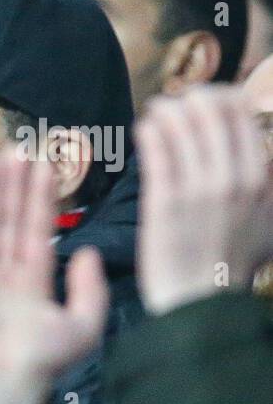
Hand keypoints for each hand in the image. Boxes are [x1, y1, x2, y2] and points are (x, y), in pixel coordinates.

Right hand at [0, 150, 108, 403]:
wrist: (5, 385)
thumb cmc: (42, 364)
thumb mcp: (84, 325)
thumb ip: (90, 289)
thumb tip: (86, 251)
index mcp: (32, 280)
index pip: (35, 228)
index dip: (39, 198)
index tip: (43, 167)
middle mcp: (3, 274)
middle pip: (7, 219)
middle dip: (12, 185)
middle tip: (16, 149)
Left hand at [134, 87, 272, 314]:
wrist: (202, 303)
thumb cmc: (230, 265)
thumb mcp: (269, 224)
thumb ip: (270, 189)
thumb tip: (268, 163)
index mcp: (260, 181)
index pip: (242, 118)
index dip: (221, 99)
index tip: (204, 100)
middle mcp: (234, 180)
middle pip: (213, 115)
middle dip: (192, 100)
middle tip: (175, 101)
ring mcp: (199, 192)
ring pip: (184, 129)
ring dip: (167, 111)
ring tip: (156, 110)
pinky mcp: (166, 205)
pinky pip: (159, 156)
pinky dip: (151, 133)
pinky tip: (144, 125)